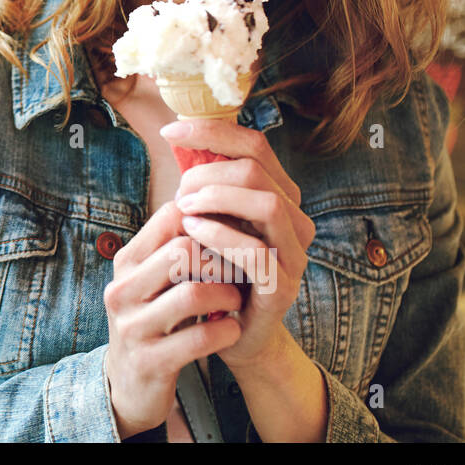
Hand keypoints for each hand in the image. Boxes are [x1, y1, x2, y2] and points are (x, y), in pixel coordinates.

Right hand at [103, 198, 243, 435]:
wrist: (129, 384)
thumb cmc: (154, 320)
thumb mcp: (153, 279)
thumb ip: (174, 245)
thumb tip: (216, 200)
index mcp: (126, 262)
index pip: (171, 216)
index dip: (211, 220)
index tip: (233, 236)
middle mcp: (122, 289)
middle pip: (183, 250)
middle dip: (222, 260)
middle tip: (241, 271)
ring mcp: (132, 326)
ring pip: (193, 293)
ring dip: (228, 295)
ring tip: (236, 300)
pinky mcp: (149, 361)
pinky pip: (200, 337)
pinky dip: (226, 332)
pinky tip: (232, 330)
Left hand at [160, 119, 315, 370]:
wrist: (235, 333)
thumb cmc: (218, 269)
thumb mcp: (210, 219)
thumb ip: (204, 183)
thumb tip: (176, 135)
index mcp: (279, 195)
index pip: (254, 144)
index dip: (211, 131)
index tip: (169, 132)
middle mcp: (295, 219)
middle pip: (258, 169)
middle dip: (208, 173)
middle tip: (178, 192)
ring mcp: (294, 253)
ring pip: (268, 204)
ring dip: (218, 199)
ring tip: (184, 208)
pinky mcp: (283, 286)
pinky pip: (256, 251)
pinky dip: (219, 235)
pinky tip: (192, 231)